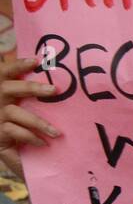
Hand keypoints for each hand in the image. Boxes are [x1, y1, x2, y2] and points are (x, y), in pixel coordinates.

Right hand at [0, 57, 61, 179]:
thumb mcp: (16, 99)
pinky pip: (14, 131)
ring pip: (16, 112)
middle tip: (54, 89)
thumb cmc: (11, 117)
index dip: (18, 65)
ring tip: (56, 133)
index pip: (6, 71)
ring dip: (38, 122)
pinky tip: (43, 143)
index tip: (35, 61)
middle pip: (10, 88)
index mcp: (3, 87)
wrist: (0, 139)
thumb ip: (23, 87)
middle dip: (31, 87)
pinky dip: (30, 137)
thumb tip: (42, 68)